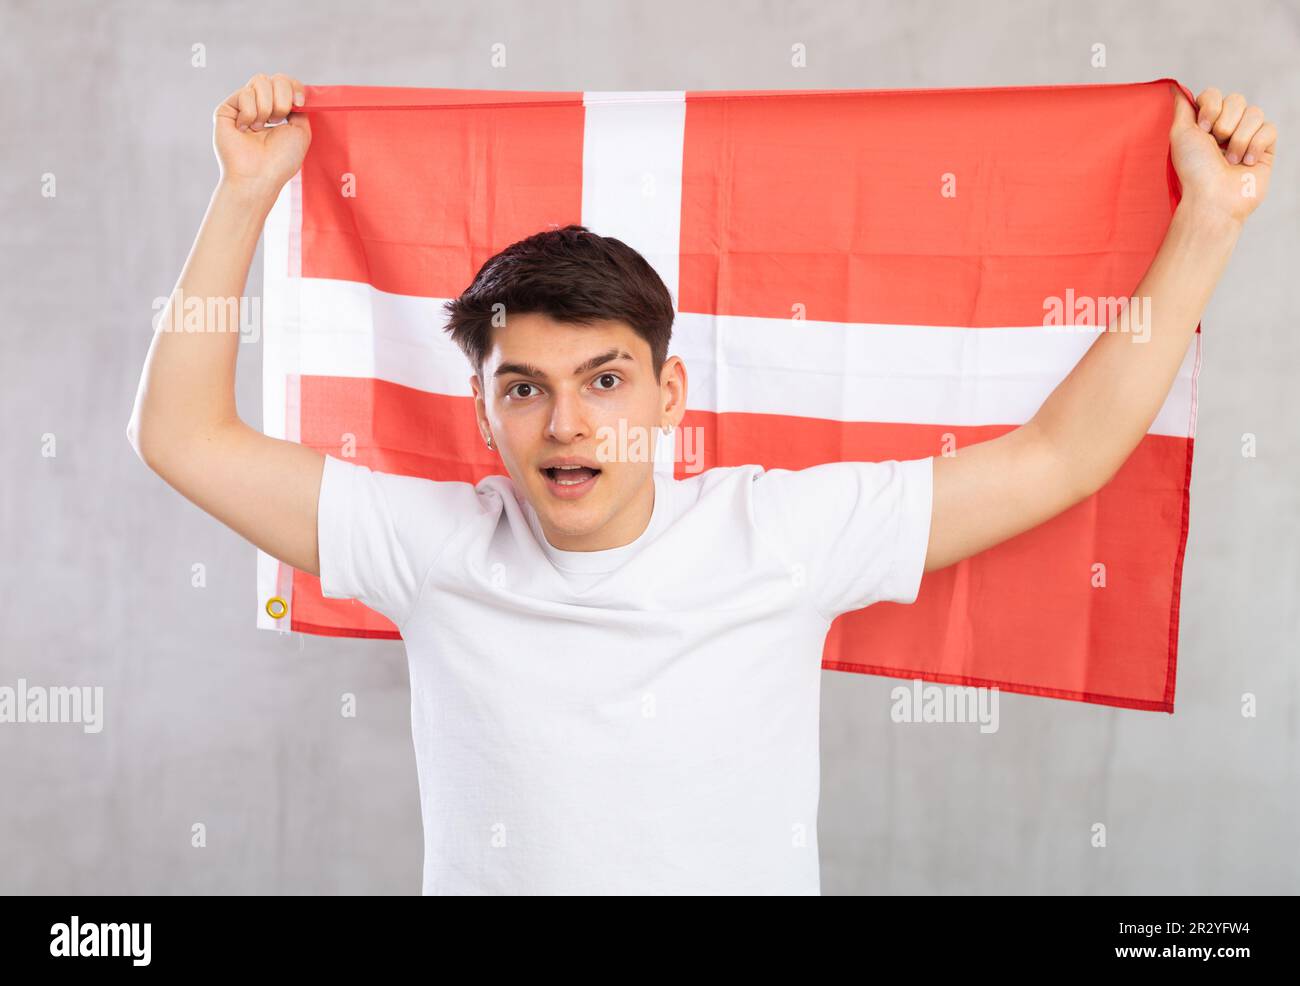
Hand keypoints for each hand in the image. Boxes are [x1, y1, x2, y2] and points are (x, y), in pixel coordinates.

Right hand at [213, 73, 310, 197]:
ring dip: (266, 107)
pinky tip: (245, 129)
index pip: (286, 83)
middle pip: (275, 78)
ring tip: (260, 128)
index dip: (294, 87)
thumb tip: (295, 92)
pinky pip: (245, 93)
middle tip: (278, 120)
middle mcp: (261, 106)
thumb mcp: (301, 132)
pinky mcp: (227, 109)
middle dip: (282, 99)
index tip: (299, 104)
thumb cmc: (280, 160)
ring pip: (260, 81)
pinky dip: (250, 113)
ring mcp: (243, 106)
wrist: (259, 175)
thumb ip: (300, 109)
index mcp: (279, 111)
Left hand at [1169, 85, 1275, 224]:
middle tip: (1217, 144)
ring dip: (1239, 138)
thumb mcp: (1180, 134)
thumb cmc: (1194, 170)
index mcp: (1206, 123)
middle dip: (1225, 122)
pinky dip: (1255, 145)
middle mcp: (1227, 127)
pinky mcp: (1265, 148)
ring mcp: (1248, 136)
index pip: (1215, 94)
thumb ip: (1182, 109)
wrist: (1213, 197)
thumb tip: (1174, 88)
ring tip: (1230, 160)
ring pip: (1255, 113)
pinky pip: (1269, 129)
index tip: (1203, 128)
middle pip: (1237, 99)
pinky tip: (1245, 163)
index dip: (1211, 107)